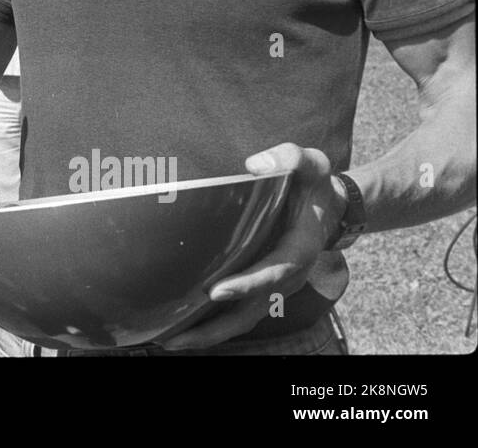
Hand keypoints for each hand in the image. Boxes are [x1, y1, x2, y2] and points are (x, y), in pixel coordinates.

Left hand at [157, 143, 341, 349]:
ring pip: (243, 319)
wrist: (331, 207)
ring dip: (208, 334)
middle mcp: (288, 274)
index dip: (249, 284)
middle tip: (176, 337)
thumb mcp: (311, 162)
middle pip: (253, 310)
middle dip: (215, 327)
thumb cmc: (313, 183)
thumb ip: (290, 158)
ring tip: (168, 341)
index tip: (216, 291)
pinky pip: (238, 313)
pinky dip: (212, 324)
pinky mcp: (263, 286)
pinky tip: (180, 328)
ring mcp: (275, 286)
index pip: (275, 271)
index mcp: (300, 246)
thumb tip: (255, 165)